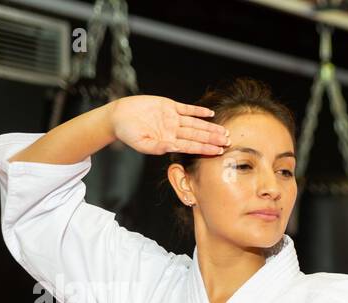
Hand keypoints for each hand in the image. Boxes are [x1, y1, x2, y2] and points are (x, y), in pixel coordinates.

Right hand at [110, 95, 229, 155]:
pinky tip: (210, 114)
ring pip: (195, 123)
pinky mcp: (169, 106)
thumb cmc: (127, 133)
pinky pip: (186, 109)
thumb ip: (156, 147)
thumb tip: (170, 149)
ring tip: (224, 131)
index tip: (218, 151)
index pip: (191, 146)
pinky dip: (198, 111)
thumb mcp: (141, 143)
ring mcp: (172, 118)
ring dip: (209, 127)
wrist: (118, 116)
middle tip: (229, 141)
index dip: (205, 148)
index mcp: (168, 142)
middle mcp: (174, 131)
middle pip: (197, 135)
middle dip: (213, 138)